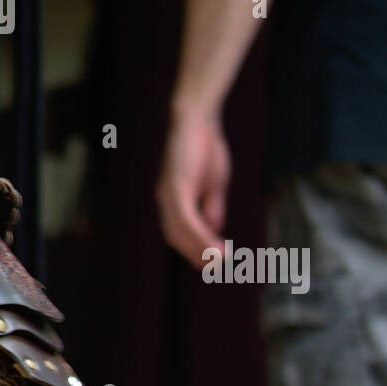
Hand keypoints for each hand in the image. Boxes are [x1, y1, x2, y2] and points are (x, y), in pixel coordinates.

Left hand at [155, 104, 230, 270]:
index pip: (178, 234)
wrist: (199, 118)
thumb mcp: (213, 184)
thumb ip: (211, 207)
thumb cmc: (205, 147)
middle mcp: (164, 199)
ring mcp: (167, 192)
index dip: (194, 250)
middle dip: (197, 255)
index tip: (214, 262)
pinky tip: (215, 244)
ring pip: (180, 232)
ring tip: (222, 260)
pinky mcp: (175, 185)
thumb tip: (214, 231)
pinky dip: (200, 235)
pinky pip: (185, 218)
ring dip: (201, 249)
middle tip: (219, 266)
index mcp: (172, 200)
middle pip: (176, 237)